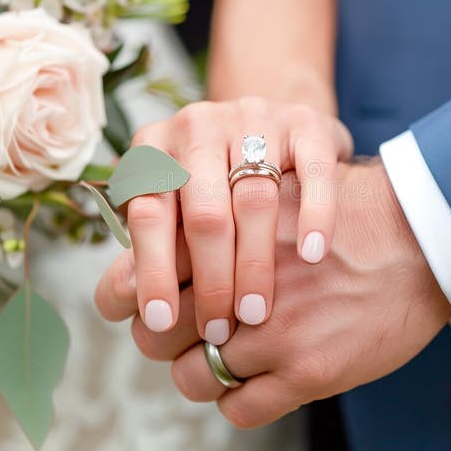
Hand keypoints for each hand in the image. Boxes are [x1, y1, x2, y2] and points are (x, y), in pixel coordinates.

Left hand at [96, 97, 352, 346]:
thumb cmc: (215, 186)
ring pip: (253, 196)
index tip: (161, 322)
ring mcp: (252, 119)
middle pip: (203, 210)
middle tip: (218, 330)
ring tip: (256, 312)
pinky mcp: (303, 122)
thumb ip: (152, 249)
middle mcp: (198, 127)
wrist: (276, 129)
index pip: (148, 214)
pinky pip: (313, 169)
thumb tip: (137, 313)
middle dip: (210, 279)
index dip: (152, 270)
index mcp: (155, 149)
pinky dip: (313, 213)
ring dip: (254, 261)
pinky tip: (310, 254)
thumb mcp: (173, 206)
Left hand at [97, 159, 450, 427]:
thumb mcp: (273, 196)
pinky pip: (240, 409)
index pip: (138, 276)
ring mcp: (272, 333)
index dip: (124, 296)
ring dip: (197, 372)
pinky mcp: (308, 372)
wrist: (420, 237)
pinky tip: (257, 379)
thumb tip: (169, 244)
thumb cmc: (347, 215)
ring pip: (191, 378)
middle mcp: (237, 284)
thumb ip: (222, 221)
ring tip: (222, 357)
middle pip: (154, 333)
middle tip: (181, 332)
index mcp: (222, 235)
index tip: (135, 305)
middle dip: (161, 336)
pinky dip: (238, 399)